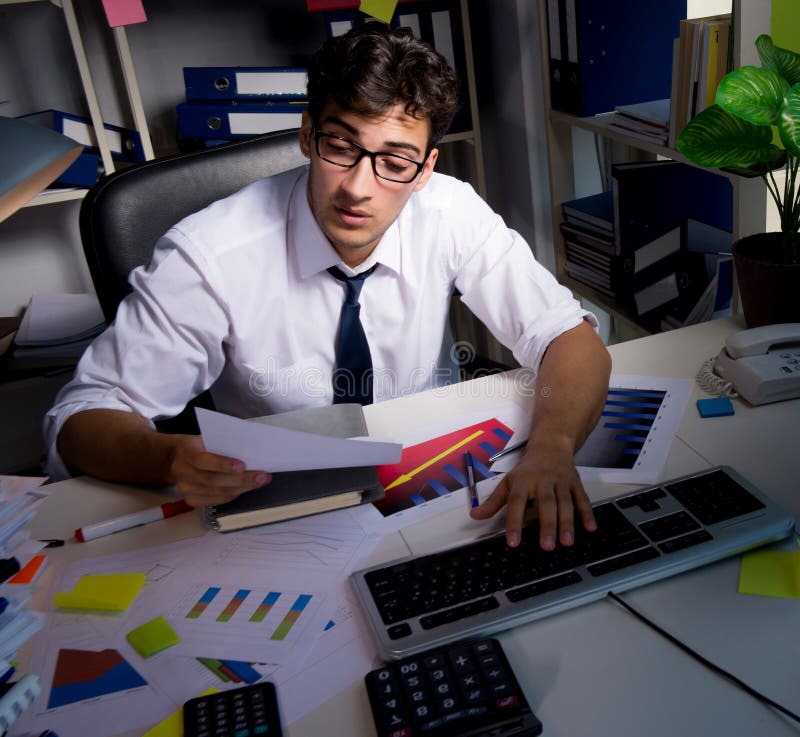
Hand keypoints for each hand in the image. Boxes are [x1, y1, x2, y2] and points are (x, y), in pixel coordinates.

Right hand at [164, 435, 271, 507]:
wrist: (174, 458)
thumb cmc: (198, 446)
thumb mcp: (205, 439)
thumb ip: (222, 445)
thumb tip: (251, 451)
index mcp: (186, 452)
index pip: (202, 460)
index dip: (222, 464)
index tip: (242, 465)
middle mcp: (183, 472)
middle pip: (213, 480)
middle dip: (241, 480)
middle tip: (262, 476)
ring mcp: (185, 489)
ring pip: (218, 493)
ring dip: (242, 488)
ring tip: (260, 482)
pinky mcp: (191, 501)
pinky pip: (216, 500)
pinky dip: (234, 494)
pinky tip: (246, 488)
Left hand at [469, 445, 595, 549]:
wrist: (551, 445)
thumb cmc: (527, 469)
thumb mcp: (508, 482)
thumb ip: (494, 502)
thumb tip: (474, 516)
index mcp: (523, 481)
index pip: (517, 503)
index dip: (514, 522)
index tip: (513, 542)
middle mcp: (543, 481)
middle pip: (545, 503)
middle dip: (547, 525)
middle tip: (546, 546)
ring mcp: (561, 482)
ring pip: (565, 502)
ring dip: (567, 522)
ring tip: (567, 542)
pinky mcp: (575, 483)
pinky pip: (582, 498)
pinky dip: (587, 513)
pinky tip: (591, 528)